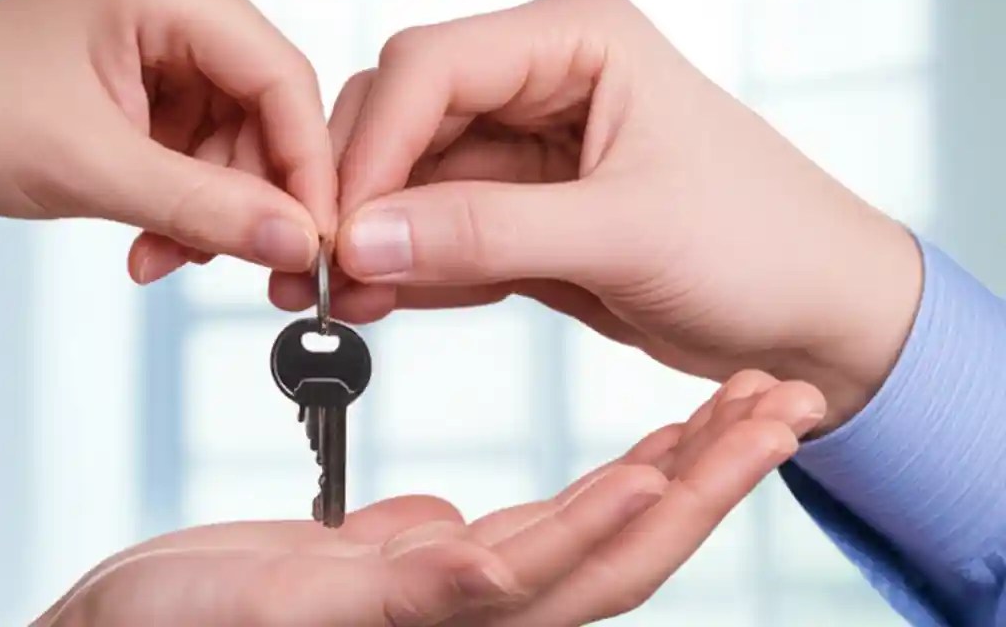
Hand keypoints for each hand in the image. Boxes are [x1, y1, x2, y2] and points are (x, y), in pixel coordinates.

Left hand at [0, 0, 333, 279]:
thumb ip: (208, 208)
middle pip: (267, 113)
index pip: (281, 76)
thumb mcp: (96, 169)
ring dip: (212, 211)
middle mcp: (180, 1)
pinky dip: (188, 203)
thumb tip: (299, 243)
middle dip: (247, 198)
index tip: (312, 243)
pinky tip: (150, 235)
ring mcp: (171, 41)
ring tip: (158, 252)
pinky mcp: (159, 81)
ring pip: (241, 143)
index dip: (305, 167)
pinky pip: (208, 152)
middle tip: (225, 261)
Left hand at [33, 372, 821, 626]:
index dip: (678, 477)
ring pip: (586, 567)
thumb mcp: (335, 564)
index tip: (731, 409)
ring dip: (680, 496)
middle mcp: (465, 612)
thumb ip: (411, 548)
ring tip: (752, 426)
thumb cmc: (215, 600)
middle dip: (714, 480)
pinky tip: (635, 478)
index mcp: (457, 587)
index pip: (594, 530)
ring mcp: (428, 620)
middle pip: (621, 552)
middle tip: (791, 402)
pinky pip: (495, 576)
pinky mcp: (374, 611)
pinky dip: (575, 532)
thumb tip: (457, 525)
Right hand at [272, 0, 920, 433]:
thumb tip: (363, 239)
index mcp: (577, 39)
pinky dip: (409, 266)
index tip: (339, 228)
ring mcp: (526, 146)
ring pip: (408, 178)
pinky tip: (381, 302)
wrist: (818, 317)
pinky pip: (439, 229)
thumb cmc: (764, 244)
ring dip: (374, 239)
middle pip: (402, 115)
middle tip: (324, 270)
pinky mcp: (521, 209)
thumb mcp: (624, 233)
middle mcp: (541, 78)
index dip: (372, 146)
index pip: (431, 66)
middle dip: (359, 193)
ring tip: (341, 301)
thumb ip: (487, 231)